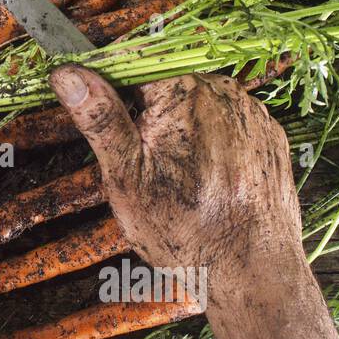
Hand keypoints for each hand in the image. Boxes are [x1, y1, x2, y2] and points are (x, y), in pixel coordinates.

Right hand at [49, 67, 302, 301]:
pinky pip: (229, 126)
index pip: (132, 64)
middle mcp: (222, 91)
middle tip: (144, 168)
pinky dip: (213, 144)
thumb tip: (67, 73)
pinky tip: (207, 181)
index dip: (111, 89)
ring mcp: (253, 114)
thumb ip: (100, 119)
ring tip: (179, 181)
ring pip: (199, 106)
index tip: (104, 119)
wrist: (255, 273)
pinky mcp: (271, 137)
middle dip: (148, 117)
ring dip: (182, 131)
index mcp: (181, 92)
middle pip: (166, 87)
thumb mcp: (127, 177)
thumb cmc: (184, 229)